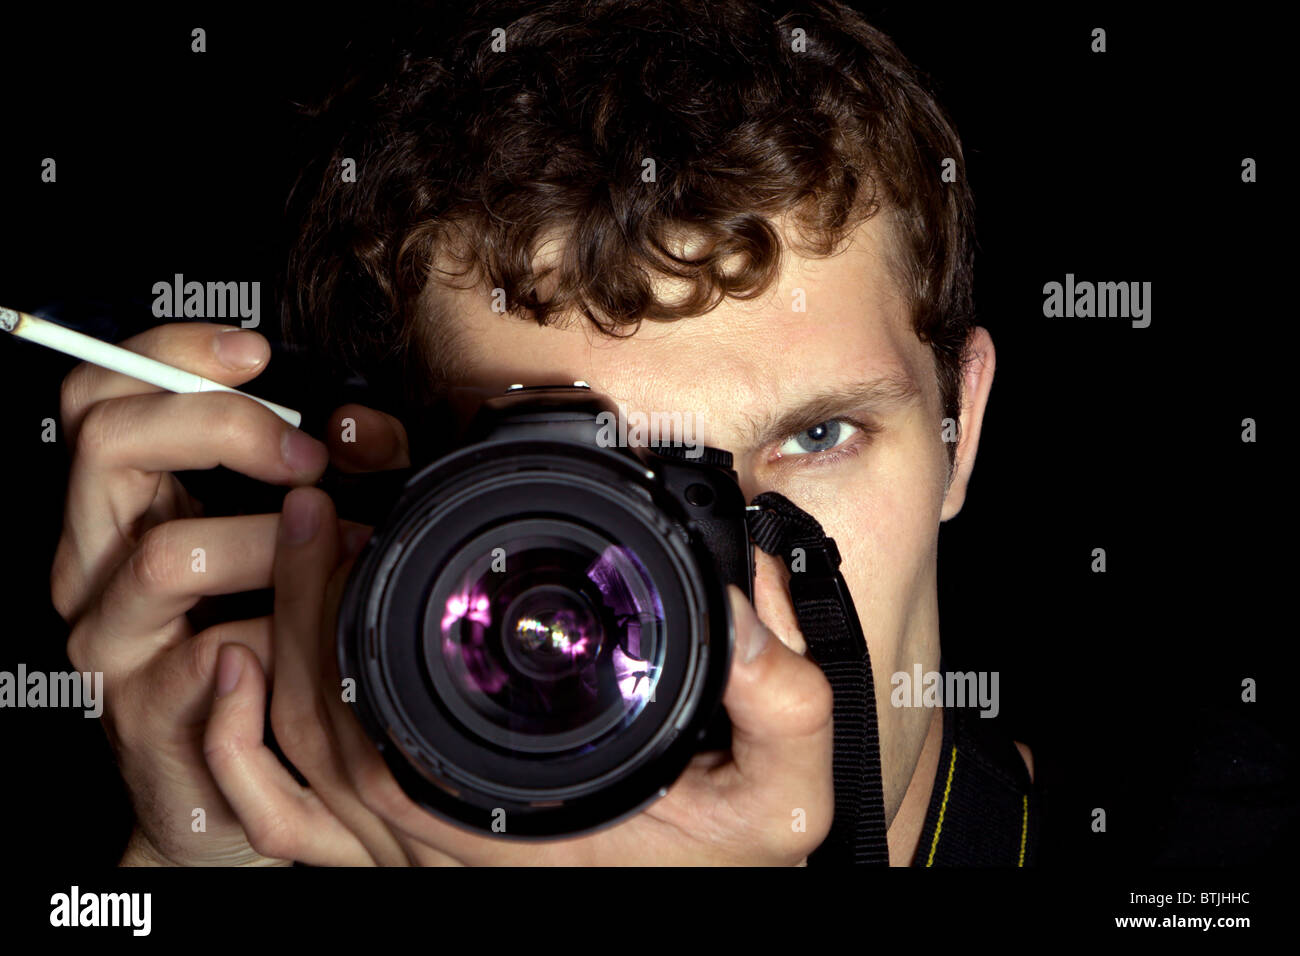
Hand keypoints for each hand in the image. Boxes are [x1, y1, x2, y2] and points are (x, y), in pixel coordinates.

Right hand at [49, 322, 373, 864]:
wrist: (221, 781)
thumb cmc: (263, 641)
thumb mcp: (290, 534)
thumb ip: (326, 471)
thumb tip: (364, 429)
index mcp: (122, 503)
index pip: (104, 393)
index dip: (170, 352)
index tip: (255, 353)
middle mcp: (92, 558)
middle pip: (109, 441)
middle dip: (223, 428)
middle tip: (306, 456)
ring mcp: (108, 632)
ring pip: (165, 553)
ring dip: (272, 546)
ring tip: (337, 552)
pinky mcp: (141, 703)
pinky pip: (216, 649)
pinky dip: (283, 635)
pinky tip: (312, 638)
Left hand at [204, 483, 835, 864]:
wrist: (694, 904)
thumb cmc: (715, 861)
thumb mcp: (780, 795)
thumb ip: (779, 698)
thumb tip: (734, 606)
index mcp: (511, 810)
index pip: (378, 717)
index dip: (334, 611)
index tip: (340, 521)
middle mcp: (446, 838)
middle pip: (310, 720)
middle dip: (293, 598)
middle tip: (307, 511)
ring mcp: (421, 849)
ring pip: (288, 762)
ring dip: (270, 652)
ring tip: (292, 555)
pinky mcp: (418, 846)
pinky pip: (288, 820)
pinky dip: (242, 753)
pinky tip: (241, 678)